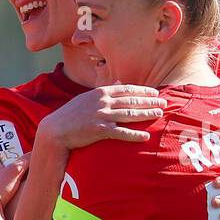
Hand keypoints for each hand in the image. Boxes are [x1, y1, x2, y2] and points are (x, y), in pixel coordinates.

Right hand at [37, 85, 165, 149]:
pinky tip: (145, 136)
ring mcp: (102, 116)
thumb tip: (118, 83)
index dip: (143, 91)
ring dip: (147, 114)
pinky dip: (134, 135)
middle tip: (164, 102)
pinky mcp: (100, 130)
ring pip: (130, 114)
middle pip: (132, 101)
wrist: (55, 131)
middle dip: (150, 101)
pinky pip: (121, 132)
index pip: (127, 89)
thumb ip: (104, 91)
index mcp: (100, 93)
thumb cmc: (70, 115)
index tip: (155, 93)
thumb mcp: (86, 98)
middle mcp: (103, 102)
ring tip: (159, 114)